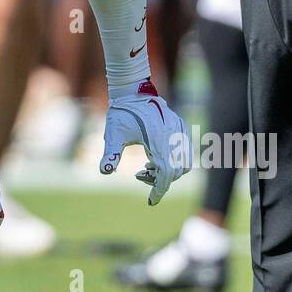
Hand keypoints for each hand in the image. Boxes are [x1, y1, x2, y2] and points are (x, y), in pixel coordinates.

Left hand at [99, 79, 191, 205]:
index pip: (166, 174)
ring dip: (169, 171)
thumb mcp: (113, 133)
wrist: (134, 90)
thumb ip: (111, 153)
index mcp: (158, 140)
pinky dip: (175, 161)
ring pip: (184, 164)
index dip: (159, 190)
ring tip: (148, 166)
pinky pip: (186, 152)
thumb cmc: (122, 112)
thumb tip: (104, 171)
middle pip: (175, 172)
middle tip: (140, 174)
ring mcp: (180, 132)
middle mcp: (173, 137)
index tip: (150, 202)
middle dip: (159, 180)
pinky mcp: (181, 127)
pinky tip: (156, 156)